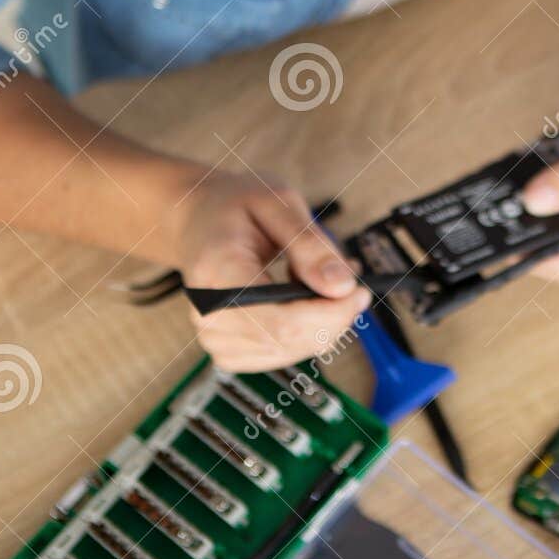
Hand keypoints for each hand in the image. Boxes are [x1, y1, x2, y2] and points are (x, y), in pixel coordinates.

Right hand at [174, 170, 371, 371]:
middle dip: (332, 317)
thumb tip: (342, 288)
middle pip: (287, 341)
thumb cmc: (236, 206)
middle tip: (351, 281)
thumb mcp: (278, 203)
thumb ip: (311, 245)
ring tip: (315, 280)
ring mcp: (213, 335)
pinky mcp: (225, 348)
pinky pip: (279, 355)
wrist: (199, 219)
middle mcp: (208, 312)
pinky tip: (298, 303)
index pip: (279, 320)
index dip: (329, 314)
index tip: (360, 292)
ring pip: (289, 352)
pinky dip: (301, 334)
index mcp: (217, 271)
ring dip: (318, 324)